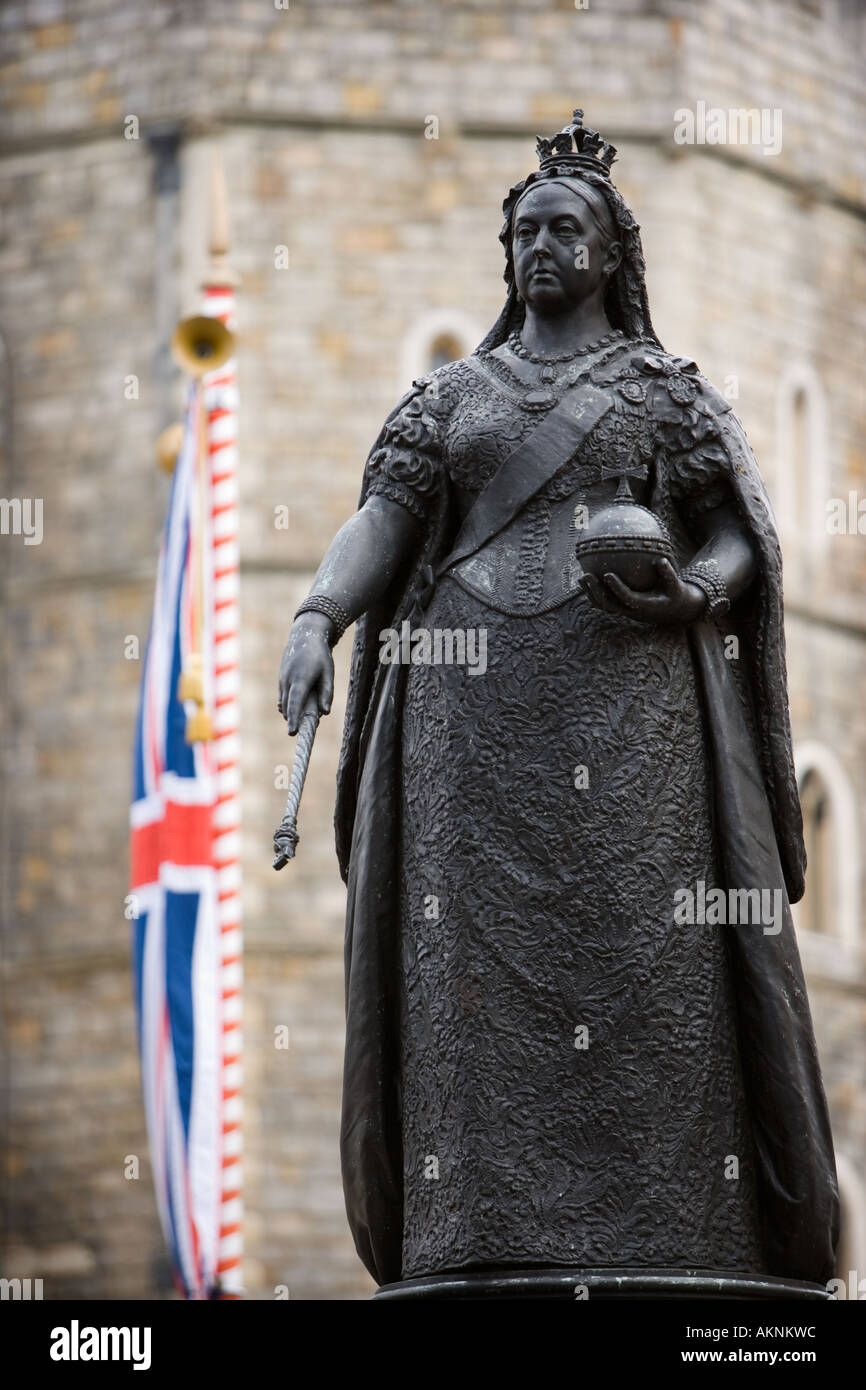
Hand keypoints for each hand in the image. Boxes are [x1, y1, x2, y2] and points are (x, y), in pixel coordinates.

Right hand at [277, 613, 334, 733]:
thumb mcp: (328, 672)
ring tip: (306, 713)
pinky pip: (284, 697)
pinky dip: (290, 704)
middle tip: (308, 727)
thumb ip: (327, 692)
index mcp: (301, 678)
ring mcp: (282, 679)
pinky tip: (299, 705)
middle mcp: (288, 680)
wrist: (304, 636)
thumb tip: (324, 712)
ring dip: (293, 712)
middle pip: (288, 707)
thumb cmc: (320, 655)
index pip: (296, 703)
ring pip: (285, 704)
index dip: (294, 719)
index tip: (292, 733)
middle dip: (295, 720)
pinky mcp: (281, 679)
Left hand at [580, 558, 706, 624]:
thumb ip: (669, 575)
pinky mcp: (623, 609)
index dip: (616, 588)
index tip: (607, 574)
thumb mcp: (677, 586)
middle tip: (586, 575)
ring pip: (604, 606)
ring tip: (582, 578)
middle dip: (596, 591)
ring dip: (591, 594)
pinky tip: (589, 580)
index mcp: (644, 606)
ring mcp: (626, 611)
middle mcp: (632, 611)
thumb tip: (660, 560)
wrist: (674, 611)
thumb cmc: (675, 594)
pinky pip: (606, 603)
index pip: (627, 597)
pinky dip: (596, 594)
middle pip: (609, 604)